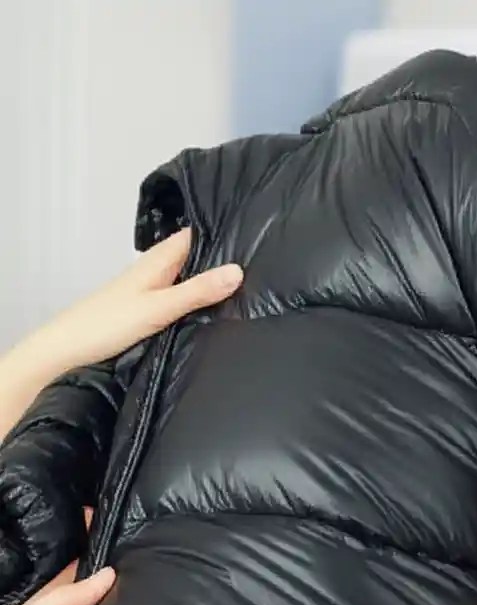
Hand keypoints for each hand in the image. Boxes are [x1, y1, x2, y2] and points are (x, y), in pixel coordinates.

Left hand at [1, 227, 241, 436]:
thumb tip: (239, 271)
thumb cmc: (108, 324)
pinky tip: (213, 309)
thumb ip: (198, 291)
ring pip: (187, 277)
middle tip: (261, 261)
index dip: (221, 231)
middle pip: (194, 256)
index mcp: (157, 261)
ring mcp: (150, 290)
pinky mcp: (147, 310)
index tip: (254, 233)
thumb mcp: (159, 307)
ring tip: (249, 284)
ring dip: (210, 279)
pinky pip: (180, 296)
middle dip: (221, 257)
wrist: (65, 351)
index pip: (195, 234)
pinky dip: (197, 298)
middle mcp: (154, 270)